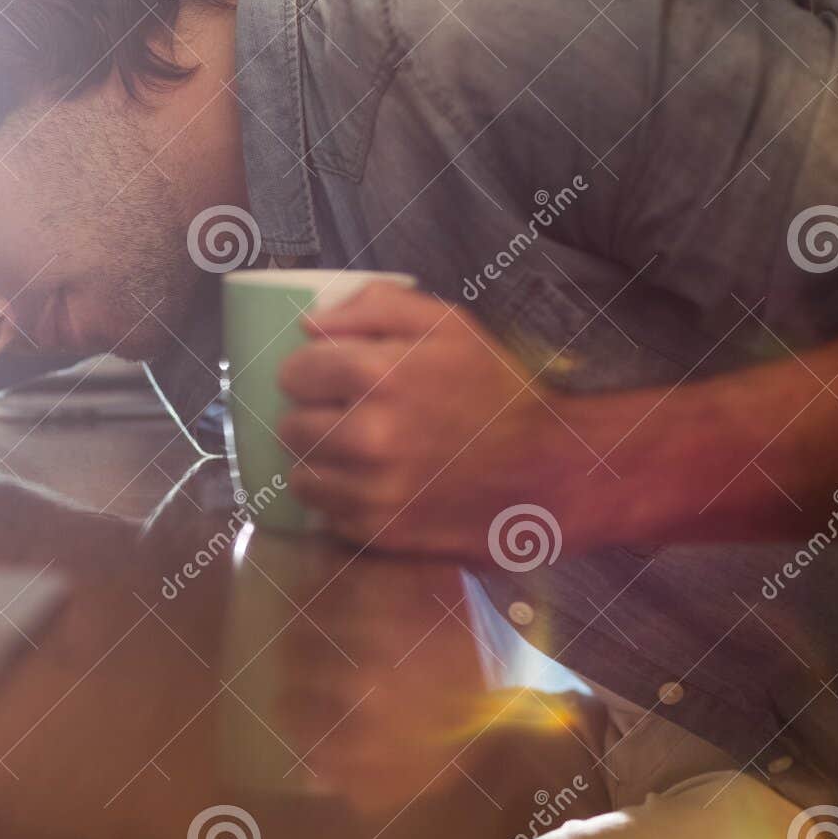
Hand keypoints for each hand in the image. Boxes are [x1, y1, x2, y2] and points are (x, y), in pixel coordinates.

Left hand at [277, 284, 578, 558]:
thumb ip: (374, 307)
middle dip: (313, 416)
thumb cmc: (495, 389)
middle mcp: (367, 436)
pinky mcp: (378, 531)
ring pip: (300, 474)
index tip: (330, 376)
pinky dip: (339, 499)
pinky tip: (372, 482)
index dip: (310, 371)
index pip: (295, 373)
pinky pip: (325, 512)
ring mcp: (370, 490)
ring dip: (320, 461)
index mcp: (378, 376)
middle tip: (347, 416)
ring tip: (355, 452)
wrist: (547, 472)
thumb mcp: (448, 324)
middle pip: (290, 426)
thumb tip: (309, 324)